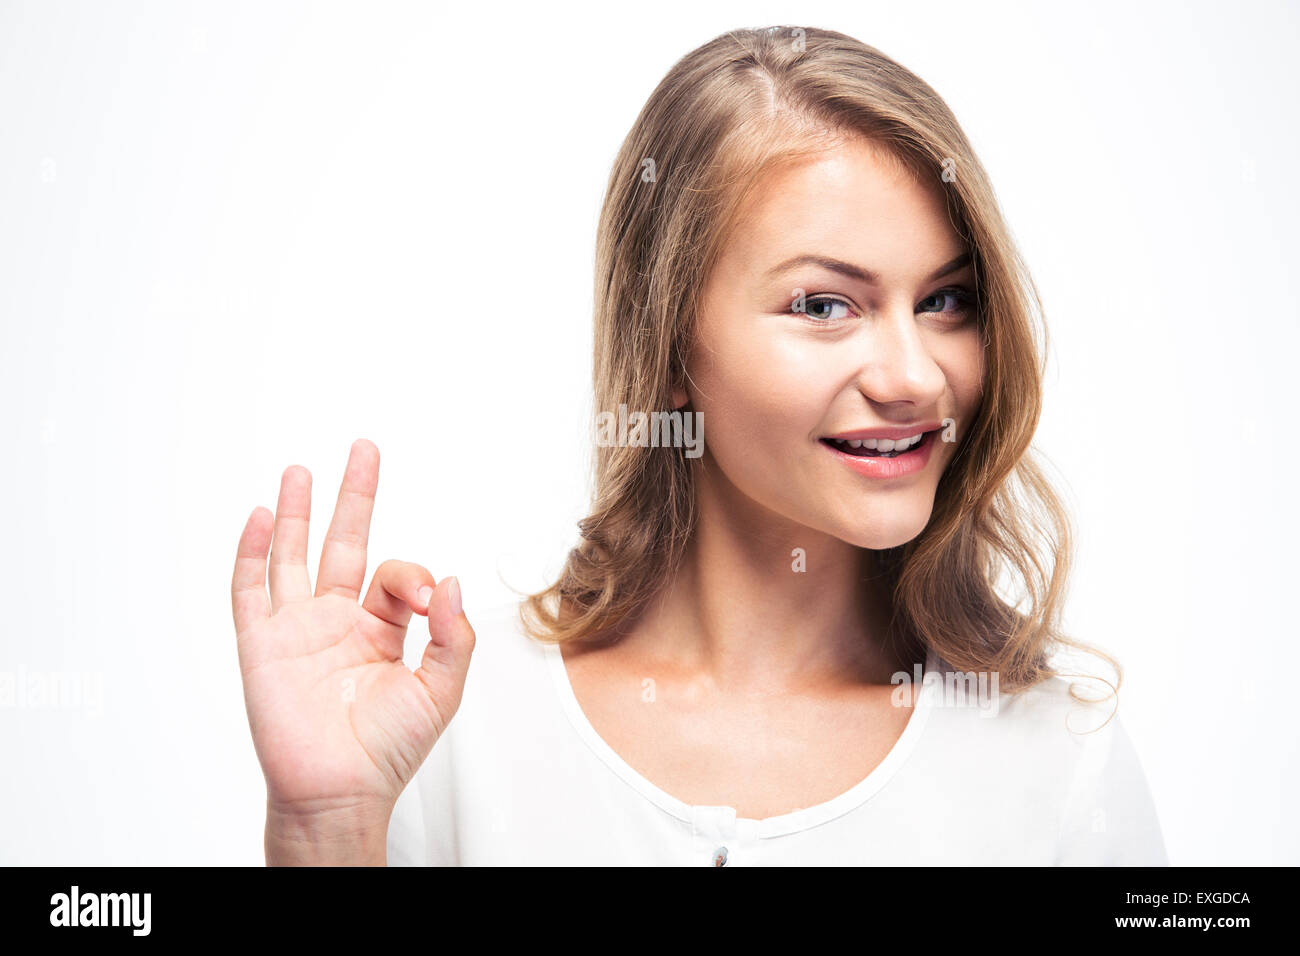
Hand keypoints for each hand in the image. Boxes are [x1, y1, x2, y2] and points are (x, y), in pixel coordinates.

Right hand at [230, 439, 475, 838]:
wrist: (340, 792)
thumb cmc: (388, 751)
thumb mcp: (441, 689)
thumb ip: (454, 635)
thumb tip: (451, 581)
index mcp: (379, 630)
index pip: (395, 575)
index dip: (412, 576)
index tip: (423, 599)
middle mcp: (337, 622)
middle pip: (344, 543)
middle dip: (354, 497)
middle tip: (364, 450)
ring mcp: (296, 630)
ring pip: (294, 557)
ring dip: (298, 513)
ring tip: (300, 470)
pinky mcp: (262, 645)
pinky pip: (250, 591)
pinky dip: (252, 553)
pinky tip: (261, 517)